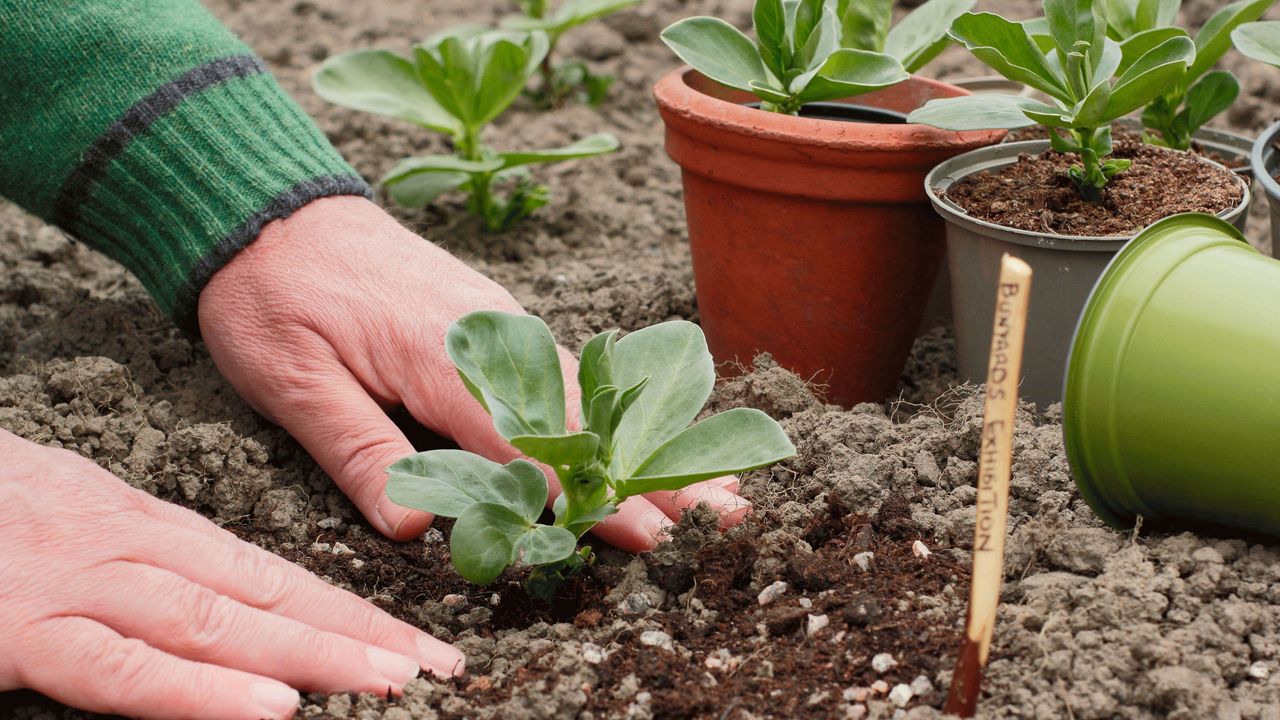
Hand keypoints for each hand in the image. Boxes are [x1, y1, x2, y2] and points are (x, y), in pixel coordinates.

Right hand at [0, 430, 463, 719]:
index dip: (344, 606)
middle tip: (441, 663)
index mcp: (136, 524)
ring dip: (311, 654)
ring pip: (215, 622)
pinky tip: (270, 709)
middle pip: (263, 594)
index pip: (265, 570)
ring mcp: (70, 586)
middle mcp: (121, 547)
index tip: (413, 635)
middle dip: (356, 633)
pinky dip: (198, 690)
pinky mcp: (14, 633)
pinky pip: (120, 668)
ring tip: (392, 680)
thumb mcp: (58, 517)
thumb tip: (207, 602)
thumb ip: (131, 560)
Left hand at [198, 196, 749, 548]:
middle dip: (656, 472)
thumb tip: (414, 528)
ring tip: (716, 478)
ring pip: (589, 395)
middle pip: (586, 420)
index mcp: (444, 358)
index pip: (532, 445)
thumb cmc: (274, 296)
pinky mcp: (497, 323)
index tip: (650, 536)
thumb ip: (356, 449)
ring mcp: (502, 327)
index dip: (592, 497)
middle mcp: (493, 339)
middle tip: (726, 514)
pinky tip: (643, 435)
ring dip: (651, 443)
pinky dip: (615, 412)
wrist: (274, 209)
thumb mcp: (290, 380)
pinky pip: (567, 373)